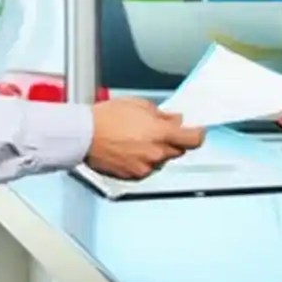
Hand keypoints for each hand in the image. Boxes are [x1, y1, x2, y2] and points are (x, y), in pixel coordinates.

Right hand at [86, 97, 204, 178]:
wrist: (84, 135)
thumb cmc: (106, 117)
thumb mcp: (139, 105)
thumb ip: (162, 114)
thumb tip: (175, 120)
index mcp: (161, 134)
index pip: (194, 140)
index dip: (197, 135)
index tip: (197, 131)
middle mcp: (156, 154)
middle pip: (178, 150)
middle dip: (173, 141)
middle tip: (158, 131)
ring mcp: (145, 167)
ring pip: (161, 160)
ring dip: (156, 151)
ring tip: (137, 139)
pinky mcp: (133, 176)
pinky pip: (146, 168)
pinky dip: (143, 160)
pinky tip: (129, 149)